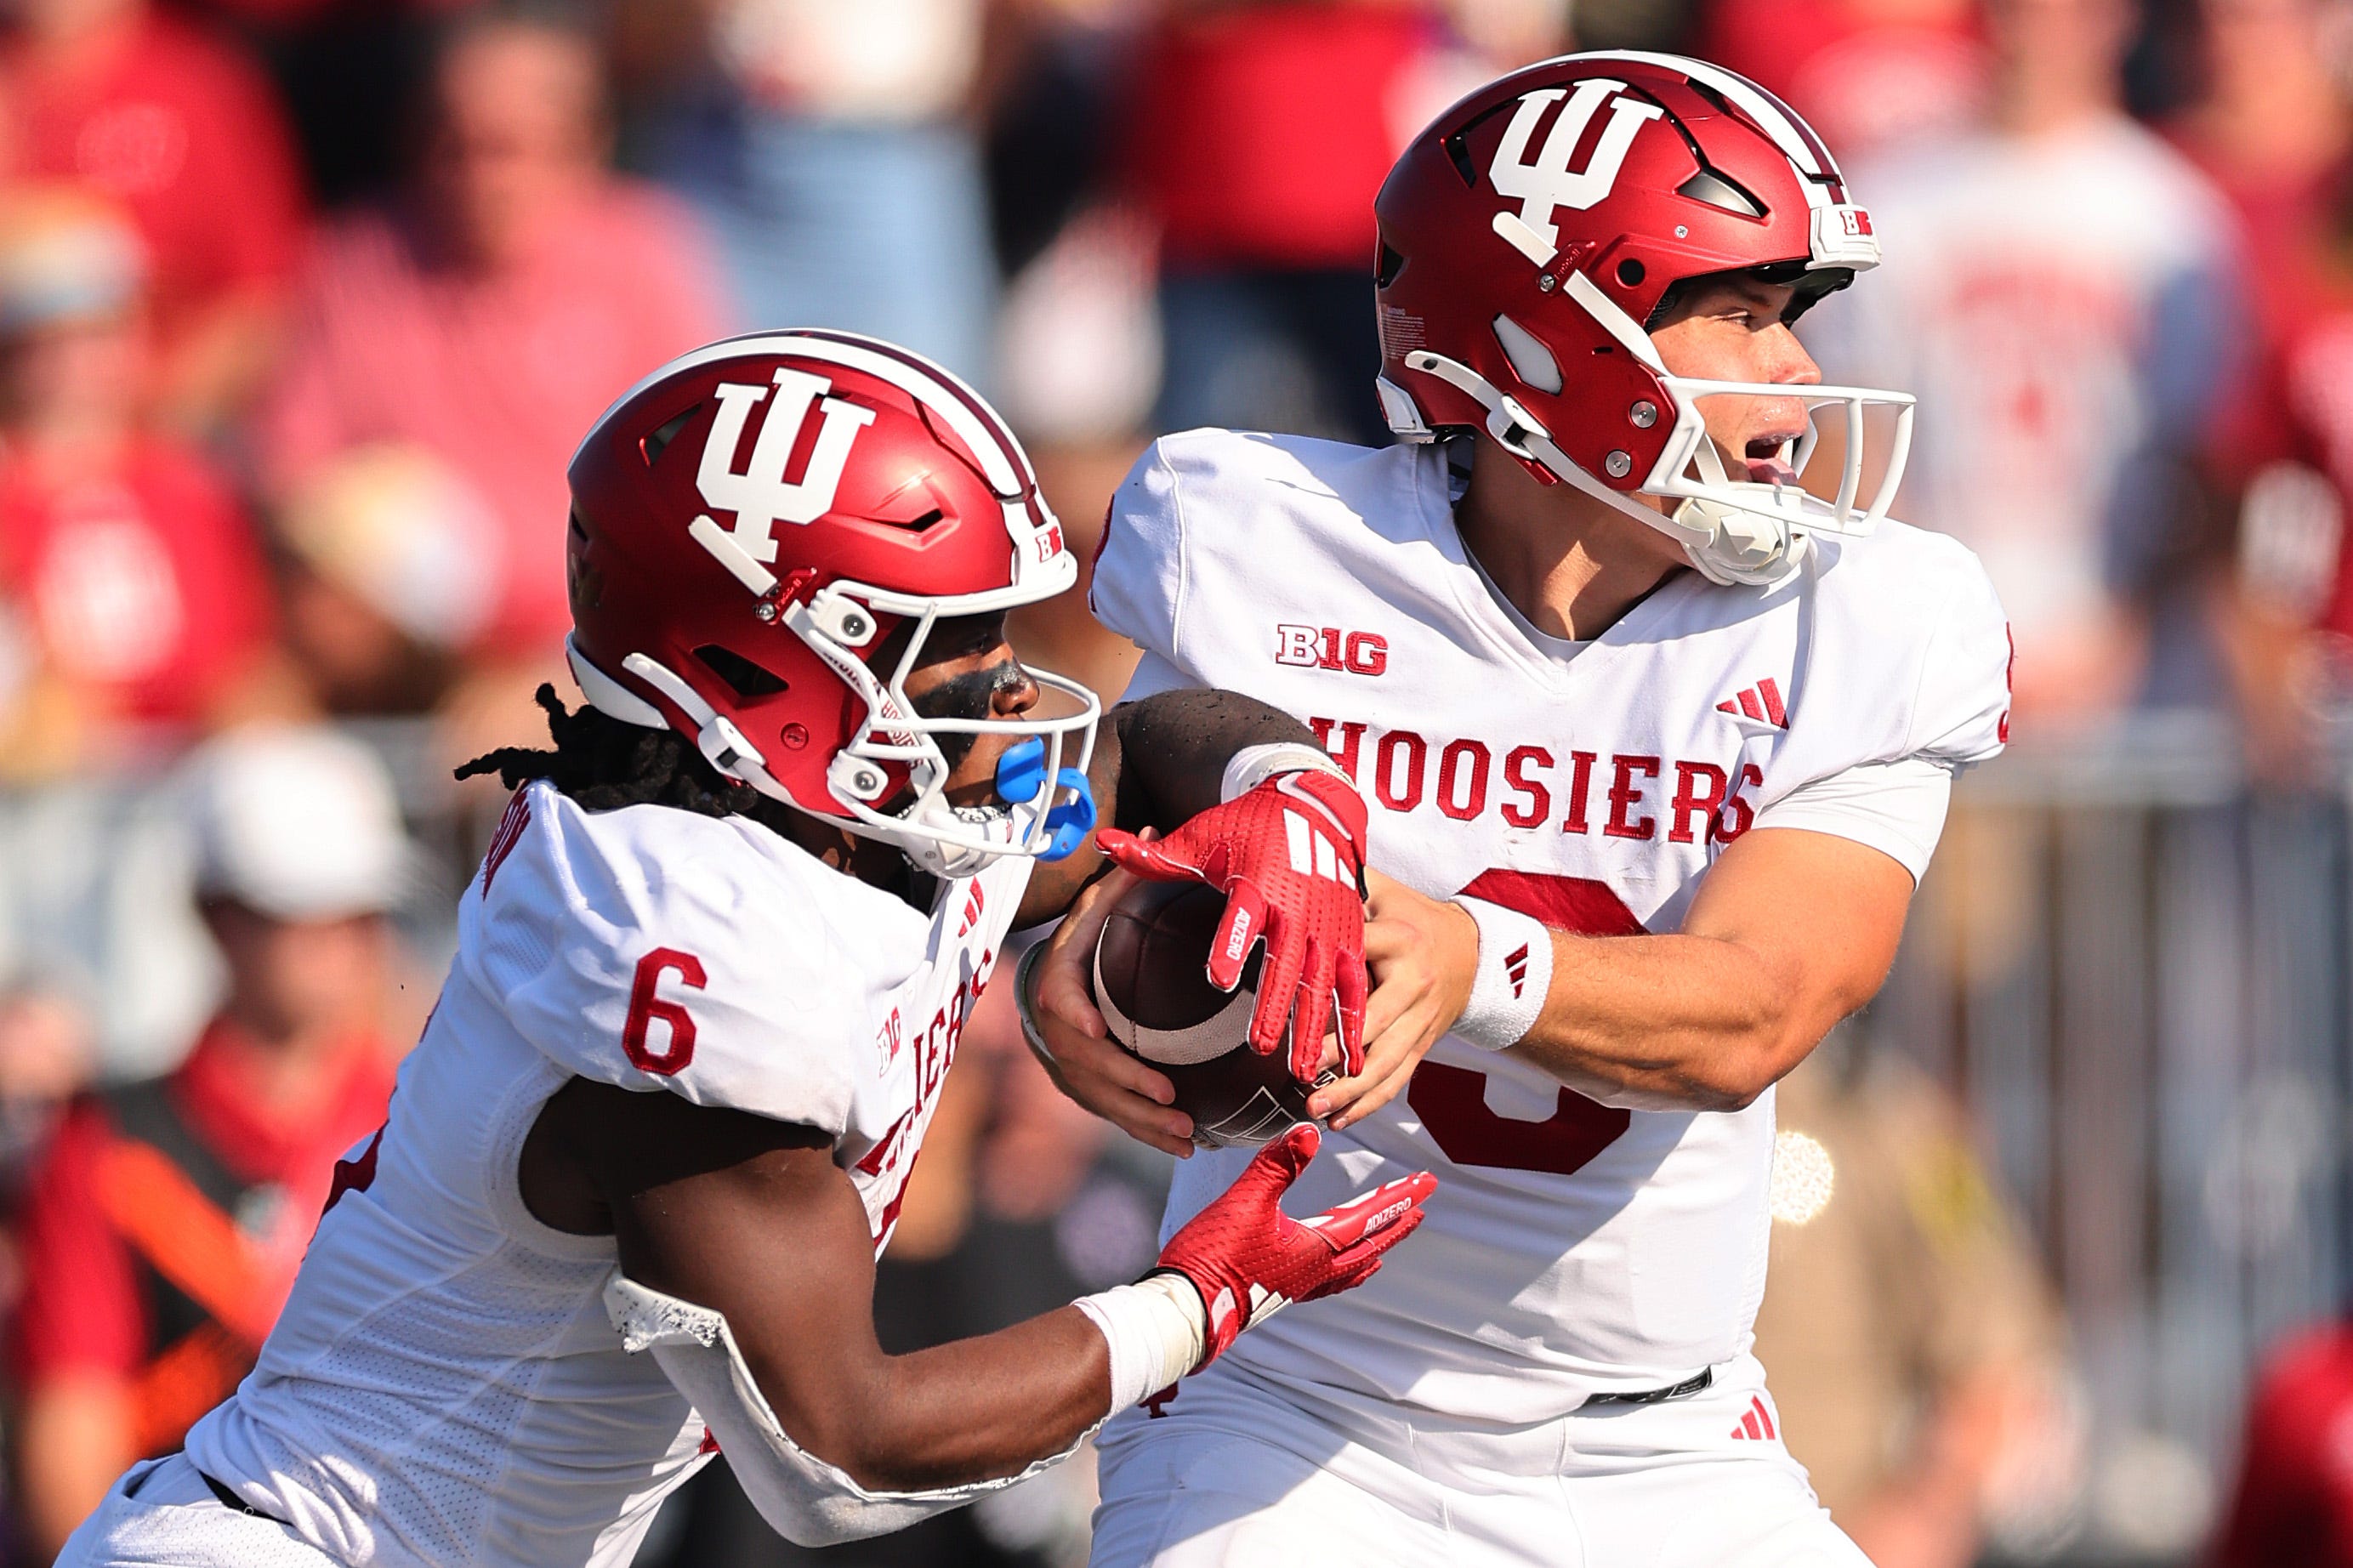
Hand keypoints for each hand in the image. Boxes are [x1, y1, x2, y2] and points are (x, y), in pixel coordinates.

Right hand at [1025, 863, 1196, 1157]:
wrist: (1052, 980)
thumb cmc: (1087, 939)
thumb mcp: (1099, 905)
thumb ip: (1123, 879)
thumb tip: (1150, 835)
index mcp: (1059, 981)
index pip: (1057, 1000)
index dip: (1072, 1015)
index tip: (1094, 1029)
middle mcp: (1057, 1031)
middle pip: (1084, 1064)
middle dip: (1126, 1084)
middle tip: (1169, 1097)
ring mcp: (1068, 1065)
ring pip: (1101, 1100)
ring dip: (1143, 1121)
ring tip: (1187, 1132)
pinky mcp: (1085, 1089)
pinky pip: (1114, 1115)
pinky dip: (1147, 1131)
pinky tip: (1186, 1144)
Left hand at [1096, 771, 1369, 1082]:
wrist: (1317, 812)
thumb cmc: (1250, 829)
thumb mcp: (1204, 838)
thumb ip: (1156, 856)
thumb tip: (1104, 843)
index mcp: (1256, 885)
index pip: (1241, 918)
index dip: (1231, 946)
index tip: (1217, 978)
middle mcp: (1296, 910)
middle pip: (1285, 964)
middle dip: (1274, 1005)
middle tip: (1259, 1046)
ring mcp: (1327, 928)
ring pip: (1321, 984)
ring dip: (1315, 1027)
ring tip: (1304, 1071)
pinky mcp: (1350, 938)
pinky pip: (1353, 985)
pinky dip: (1354, 1022)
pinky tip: (1353, 1061)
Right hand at [1153, 1122, 1433, 1365]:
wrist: (1186, 1311)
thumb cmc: (1214, 1257)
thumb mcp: (1246, 1201)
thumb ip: (1278, 1164)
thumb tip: (1310, 1131)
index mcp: (1316, 1249)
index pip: (1369, 1218)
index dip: (1399, 1198)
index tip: (1427, 1185)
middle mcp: (1315, 1272)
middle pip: (1370, 1244)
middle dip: (1397, 1222)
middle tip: (1421, 1205)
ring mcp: (1298, 1286)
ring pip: (1351, 1266)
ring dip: (1374, 1247)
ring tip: (1388, 1242)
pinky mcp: (1278, 1292)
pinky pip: (1328, 1280)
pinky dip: (1345, 1270)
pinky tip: (1333, 1268)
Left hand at [1308, 871, 1477, 1130]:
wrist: (1474, 951)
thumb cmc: (1413, 916)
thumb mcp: (1384, 892)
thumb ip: (1344, 883)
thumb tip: (1294, 864)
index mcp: (1401, 940)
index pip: (1357, 957)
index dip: (1323, 974)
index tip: (1285, 990)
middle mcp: (1415, 984)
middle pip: (1374, 1022)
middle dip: (1338, 1048)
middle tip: (1298, 1068)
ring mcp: (1421, 1020)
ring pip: (1386, 1062)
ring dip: (1350, 1089)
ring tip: (1313, 1105)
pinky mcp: (1423, 1046)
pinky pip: (1398, 1079)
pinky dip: (1369, 1103)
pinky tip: (1339, 1120)